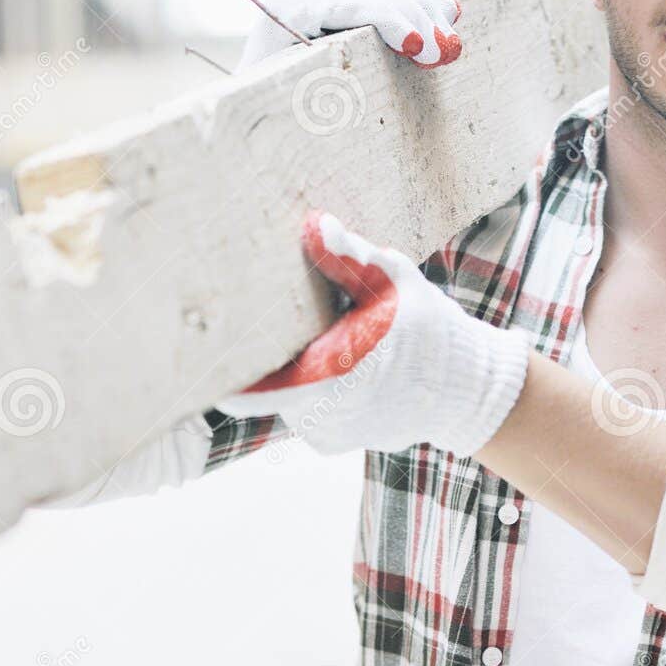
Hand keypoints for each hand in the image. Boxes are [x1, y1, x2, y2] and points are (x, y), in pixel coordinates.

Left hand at [218, 212, 529, 455]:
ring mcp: (325, 433)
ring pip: (283, 392)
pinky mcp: (330, 440)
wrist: (467, 393)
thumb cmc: (431, 332)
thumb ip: (350, 258)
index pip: (255, 385)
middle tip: (258, 312)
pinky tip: (334, 358)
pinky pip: (301, 405)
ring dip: (289, 365)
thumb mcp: (394, 282)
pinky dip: (308, 382)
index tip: (198, 346)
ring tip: (318, 333)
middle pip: (266, 382)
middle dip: (264, 349)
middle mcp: (323, 415)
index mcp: (335, 374)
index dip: (224, 369)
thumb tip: (315, 225)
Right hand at [236, 0, 461, 70]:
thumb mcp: (349, 33)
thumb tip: (453, 7)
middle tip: (452, 46)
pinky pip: (362, 7)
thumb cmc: (303, 77)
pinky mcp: (294, 4)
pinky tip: (417, 46)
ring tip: (440, 54)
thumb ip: (388, 12)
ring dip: (419, 24)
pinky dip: (396, 24)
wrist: (252, 109)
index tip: (452, 16)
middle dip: (426, 11)